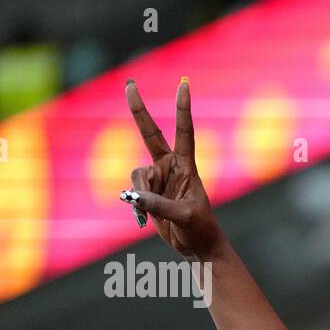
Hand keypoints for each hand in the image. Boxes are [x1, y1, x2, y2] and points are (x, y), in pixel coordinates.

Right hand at [123, 78, 224, 260]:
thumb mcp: (184, 217)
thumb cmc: (199, 229)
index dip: (182, 108)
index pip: (185, 132)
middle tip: (129, 84)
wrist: (196, 245)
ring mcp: (157, 177)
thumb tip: (134, 196)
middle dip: (138, 110)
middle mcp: (170, 166)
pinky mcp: (147, 190)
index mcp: (187, 166)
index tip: (184, 85)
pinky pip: (132, 189)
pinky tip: (144, 213)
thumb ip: (159, 205)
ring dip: (140, 192)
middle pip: (150, 134)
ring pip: (136, 175)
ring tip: (152, 209)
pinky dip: (135, 201)